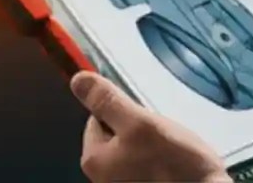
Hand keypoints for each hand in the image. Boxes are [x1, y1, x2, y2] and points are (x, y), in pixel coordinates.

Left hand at [71, 71, 229, 182]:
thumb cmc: (174, 167)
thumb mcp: (140, 124)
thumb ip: (109, 102)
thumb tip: (78, 80)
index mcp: (94, 159)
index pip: (97, 117)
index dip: (124, 112)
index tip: (144, 120)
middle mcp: (101, 178)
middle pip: (115, 136)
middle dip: (139, 131)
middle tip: (161, 138)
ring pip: (133, 152)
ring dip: (151, 148)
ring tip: (170, 154)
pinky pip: (146, 169)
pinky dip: (159, 165)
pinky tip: (173, 168)